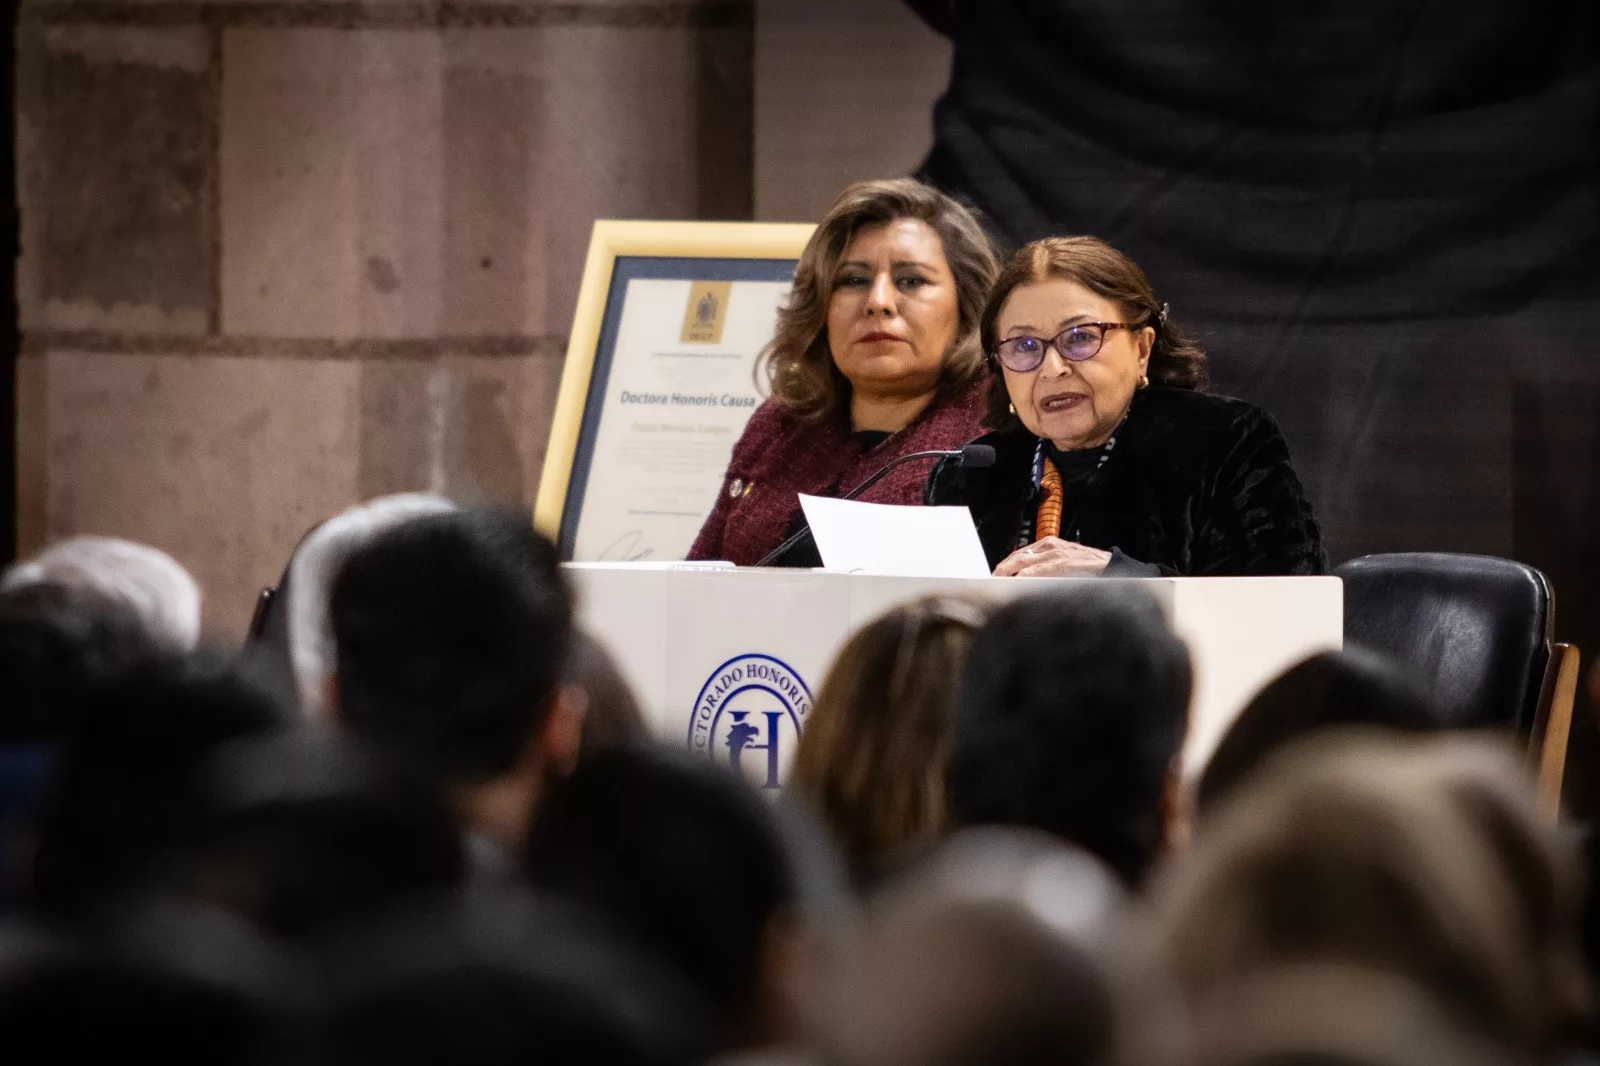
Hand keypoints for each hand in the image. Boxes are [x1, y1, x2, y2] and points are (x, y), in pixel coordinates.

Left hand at [994, 537, 1111, 576]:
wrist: (1111, 566)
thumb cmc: (1085, 568)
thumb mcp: (1061, 564)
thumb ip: (1043, 569)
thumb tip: (1022, 580)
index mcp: (1047, 545)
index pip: (1018, 554)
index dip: (1005, 565)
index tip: (993, 575)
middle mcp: (1049, 545)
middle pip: (1017, 556)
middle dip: (1002, 568)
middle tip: (989, 580)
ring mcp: (1057, 552)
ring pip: (1025, 561)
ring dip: (1010, 572)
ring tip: (997, 581)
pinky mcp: (1065, 561)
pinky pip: (1043, 568)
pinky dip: (1029, 574)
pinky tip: (1019, 580)